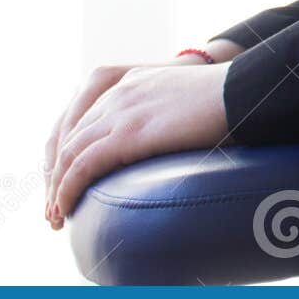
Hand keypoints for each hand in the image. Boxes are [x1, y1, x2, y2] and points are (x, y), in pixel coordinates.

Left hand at [46, 63, 230, 229]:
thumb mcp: (186, 102)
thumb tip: (174, 143)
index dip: (67, 154)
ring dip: (56, 188)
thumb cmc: (231, 100)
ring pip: (69, 154)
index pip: (82, 120)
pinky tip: (64, 209)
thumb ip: (167, 117)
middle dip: (56, 174)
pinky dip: (66, 190)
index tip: (66, 181)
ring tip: (55, 216)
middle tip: (54, 205)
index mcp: (132, 83)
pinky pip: (81, 166)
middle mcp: (119, 93)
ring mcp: (121, 112)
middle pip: (69, 137)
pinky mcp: (127, 134)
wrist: (245, 90)